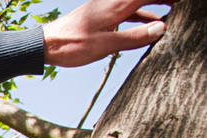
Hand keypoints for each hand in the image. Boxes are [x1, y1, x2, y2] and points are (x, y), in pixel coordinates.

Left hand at [42, 0, 174, 67]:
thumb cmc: (71, 45)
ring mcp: (106, 8)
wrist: (44, 45)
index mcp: (118, 4)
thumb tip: (161, 29)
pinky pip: (126, 13)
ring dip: (154, 8)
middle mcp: (114, 2)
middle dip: (164, 0)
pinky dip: (139, 17)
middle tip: (182, 6)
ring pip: (137, 5)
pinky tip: (146, 25)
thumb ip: (135, 38)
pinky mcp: (100, 17)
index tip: (182, 3)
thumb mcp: (106, 45)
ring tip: (171, 13)